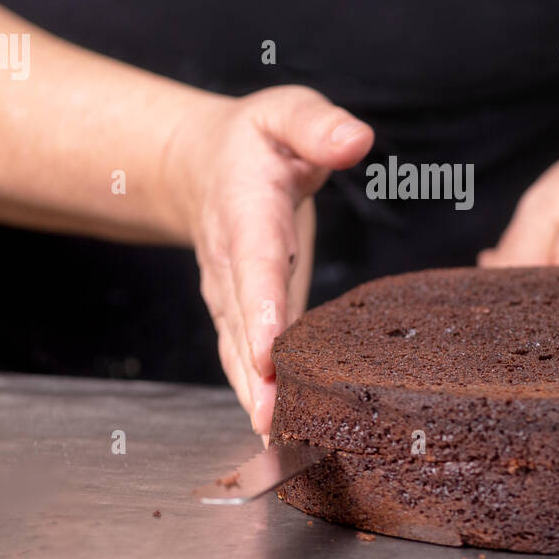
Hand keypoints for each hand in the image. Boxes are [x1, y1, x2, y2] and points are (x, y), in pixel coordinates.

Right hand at [162, 85, 372, 436]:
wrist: (202, 166)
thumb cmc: (256, 141)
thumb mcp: (285, 113)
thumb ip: (318, 125)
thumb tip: (356, 140)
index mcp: (247, 213)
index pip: (254, 265)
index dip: (262, 310)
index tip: (272, 352)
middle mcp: (232, 264)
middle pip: (243, 325)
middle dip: (257, 375)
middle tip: (276, 424)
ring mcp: (230, 297)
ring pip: (240, 353)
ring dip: (256, 398)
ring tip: (278, 445)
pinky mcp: (240, 317)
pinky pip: (246, 360)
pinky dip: (258, 398)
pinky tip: (277, 436)